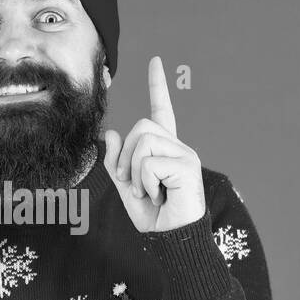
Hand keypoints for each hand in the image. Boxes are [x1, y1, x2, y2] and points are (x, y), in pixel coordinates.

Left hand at [103, 56, 205, 232]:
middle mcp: (178, 146)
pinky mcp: (187, 166)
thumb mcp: (126, 186)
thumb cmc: (153, 215)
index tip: (155, 61)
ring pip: (143, 141)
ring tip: (149, 191)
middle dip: (126, 156)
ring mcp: (185, 155)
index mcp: (164, 148)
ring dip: (135, 171)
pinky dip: (145, 182)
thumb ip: (117, 161)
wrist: (170, 239)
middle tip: (133, 183)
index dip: (157, 85)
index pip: (161, 110)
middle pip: (141, 127)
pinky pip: (150, 162)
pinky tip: (159, 195)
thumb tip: (112, 133)